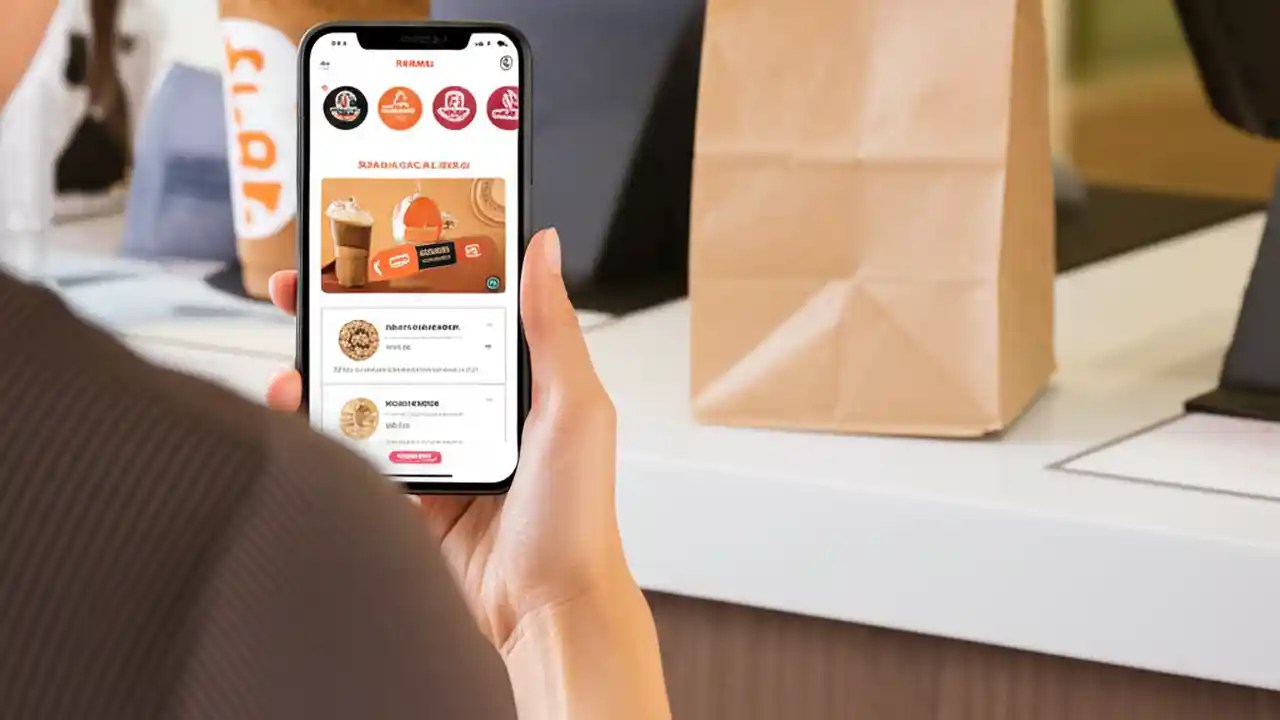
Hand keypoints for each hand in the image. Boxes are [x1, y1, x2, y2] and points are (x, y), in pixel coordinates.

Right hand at [265, 228, 632, 651]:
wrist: (544, 612)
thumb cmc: (578, 515)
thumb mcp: (576, 408)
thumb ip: (552, 329)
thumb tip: (544, 247)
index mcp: (513, 382)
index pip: (455, 308)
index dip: (412, 273)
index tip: (372, 242)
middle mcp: (470, 410)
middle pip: (397, 345)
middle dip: (346, 314)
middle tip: (303, 287)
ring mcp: (433, 452)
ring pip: (364, 395)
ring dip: (322, 368)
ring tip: (294, 354)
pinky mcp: (403, 495)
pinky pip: (352, 450)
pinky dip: (318, 426)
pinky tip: (296, 406)